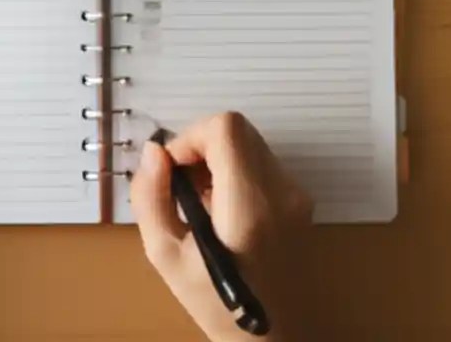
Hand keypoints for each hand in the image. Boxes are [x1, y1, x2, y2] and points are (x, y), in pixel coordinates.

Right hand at [131, 112, 313, 341]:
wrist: (276, 340)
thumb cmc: (218, 305)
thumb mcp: (165, 256)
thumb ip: (151, 198)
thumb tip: (154, 154)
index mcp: (250, 206)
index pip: (225, 129)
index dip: (189, 137)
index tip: (172, 170)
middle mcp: (281, 192)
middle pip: (237, 130)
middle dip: (199, 147)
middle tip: (181, 188)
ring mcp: (296, 196)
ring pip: (249, 143)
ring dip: (215, 160)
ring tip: (199, 205)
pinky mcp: (299, 202)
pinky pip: (260, 164)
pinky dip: (233, 173)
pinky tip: (220, 212)